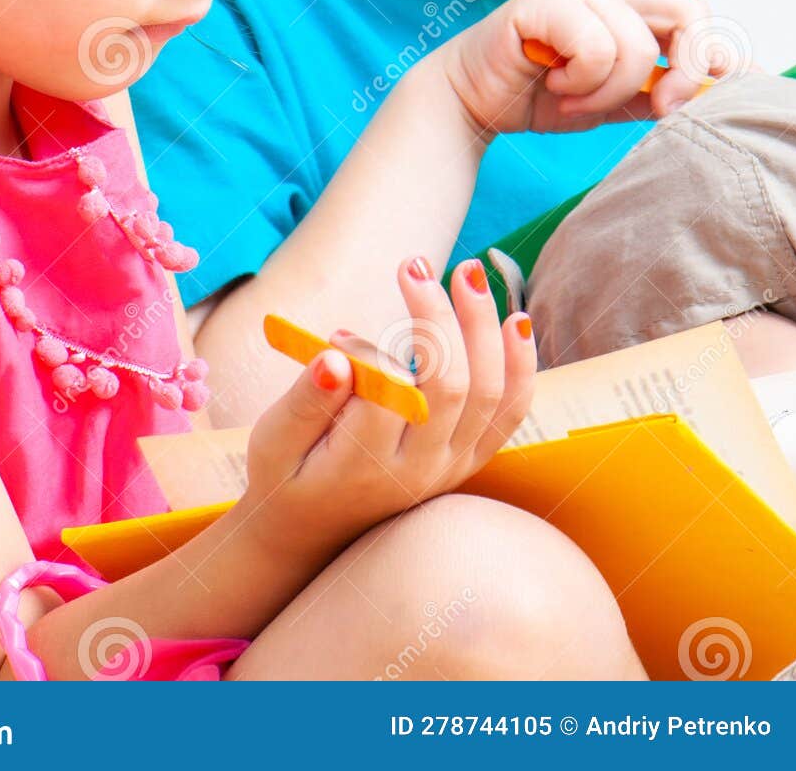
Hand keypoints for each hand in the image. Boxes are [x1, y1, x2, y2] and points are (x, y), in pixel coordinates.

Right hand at [239, 255, 535, 561]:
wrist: (312, 532)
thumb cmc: (286, 475)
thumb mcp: (273, 442)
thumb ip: (305, 401)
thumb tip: (337, 356)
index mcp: (365, 466)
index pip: (388, 394)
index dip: (369, 351)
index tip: (338, 334)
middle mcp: (419, 471)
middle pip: (451, 385)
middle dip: (437, 315)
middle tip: (413, 263)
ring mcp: (451, 466)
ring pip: (490, 394)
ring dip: (484, 326)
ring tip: (468, 273)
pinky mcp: (467, 458)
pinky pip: (510, 412)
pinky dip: (521, 365)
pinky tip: (517, 320)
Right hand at [440, 0, 714, 135]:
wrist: (472, 100)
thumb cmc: (539, 95)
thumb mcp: (615, 99)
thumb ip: (660, 91)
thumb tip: (718, 92)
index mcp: (630, 0)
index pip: (697, 14)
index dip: (711, 58)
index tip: (692, 101)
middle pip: (687, 14)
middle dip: (682, 73)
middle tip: (655, 108)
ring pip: (637, 47)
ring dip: (608, 92)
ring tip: (572, 97)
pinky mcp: (546, 2)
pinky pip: (596, 50)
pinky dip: (580, 83)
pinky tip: (552, 83)